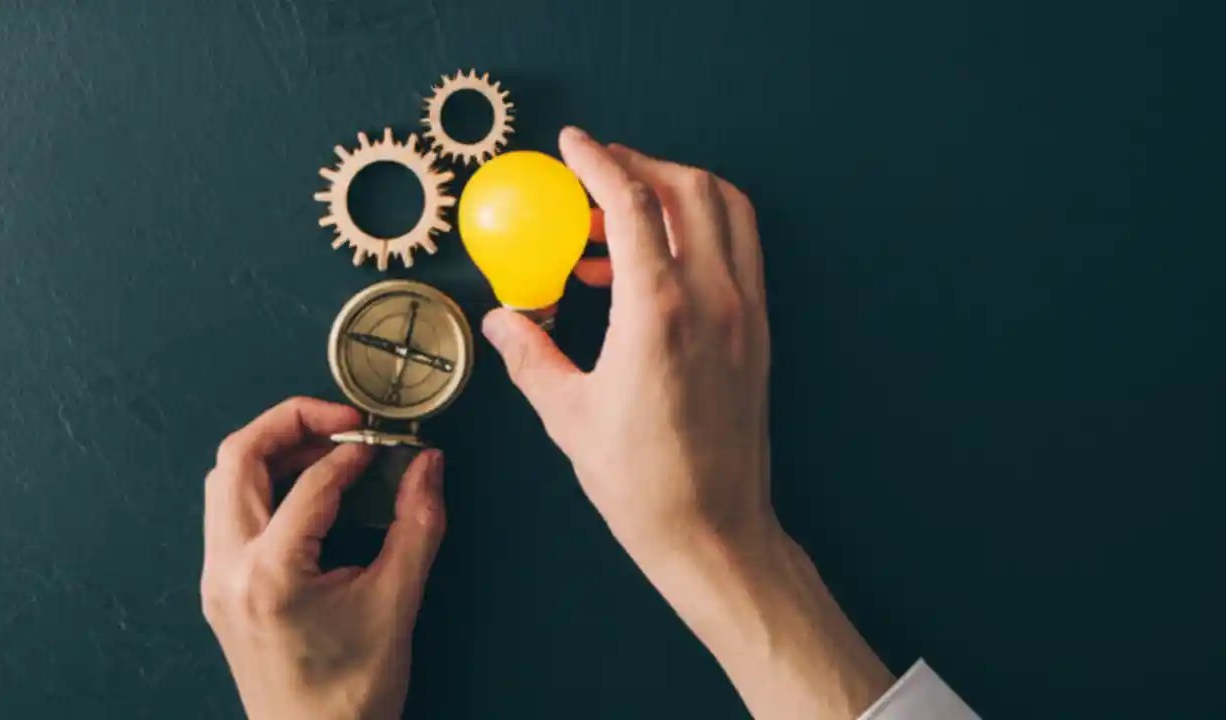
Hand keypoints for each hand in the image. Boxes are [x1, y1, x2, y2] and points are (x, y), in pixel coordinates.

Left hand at [201, 397, 444, 719]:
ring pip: (225, 482)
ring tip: (325, 445)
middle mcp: (228, 569)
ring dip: (271, 450)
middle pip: (237, 459)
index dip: (352, 451)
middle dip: (289, 422)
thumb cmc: (353, 692)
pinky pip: (229, 512)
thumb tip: (427, 465)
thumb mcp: (397, 602)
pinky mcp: (221, 588)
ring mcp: (216, 579)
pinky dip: (263, 484)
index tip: (385, 444)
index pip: (311, 481)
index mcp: (270, 573)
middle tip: (341, 418)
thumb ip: (418, 524)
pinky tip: (307, 488)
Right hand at [484, 127, 771, 566]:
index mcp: (661, 314)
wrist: (716, 532)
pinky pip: (736, 251)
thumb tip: (501, 318)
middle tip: (594, 176)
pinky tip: (648, 269)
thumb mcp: (568, 417)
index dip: (599, 162)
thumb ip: (531, 354)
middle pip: (691, 188)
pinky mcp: (757, 333)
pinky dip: (698, 233)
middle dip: (640, 165)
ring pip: (726, 211)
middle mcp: (714, 300)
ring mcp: (744, 314)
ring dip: (675, 194)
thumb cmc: (644, 484)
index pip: (635, 204)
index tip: (573, 144)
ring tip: (616, 222)